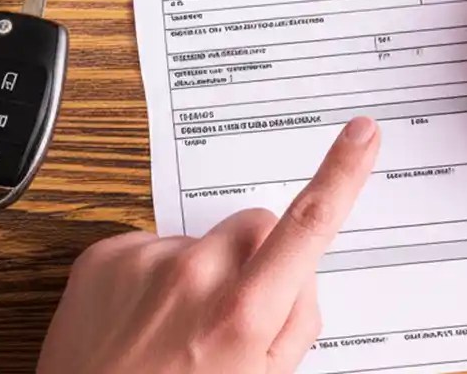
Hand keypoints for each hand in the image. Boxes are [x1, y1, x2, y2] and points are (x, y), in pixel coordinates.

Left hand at [37, 117, 379, 373]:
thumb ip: (295, 324)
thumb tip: (299, 276)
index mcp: (242, 315)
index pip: (307, 227)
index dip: (341, 174)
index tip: (361, 136)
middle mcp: (193, 278)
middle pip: (255, 226)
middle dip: (257, 258)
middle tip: (232, 316)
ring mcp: (145, 262)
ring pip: (203, 240)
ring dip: (200, 273)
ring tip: (174, 331)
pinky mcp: (105, 256)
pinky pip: (155, 246)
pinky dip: (155, 277)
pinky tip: (143, 321)